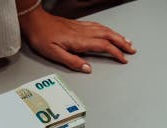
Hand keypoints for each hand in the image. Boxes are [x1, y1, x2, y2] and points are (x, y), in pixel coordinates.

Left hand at [18, 7, 135, 72]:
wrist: (34, 20)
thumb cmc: (41, 37)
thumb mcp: (54, 53)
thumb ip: (72, 61)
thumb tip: (87, 68)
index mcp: (79, 41)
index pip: (103, 46)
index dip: (115, 53)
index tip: (123, 59)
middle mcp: (83, 32)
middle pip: (108, 36)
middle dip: (122, 43)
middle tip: (132, 50)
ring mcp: (81, 27)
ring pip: (105, 30)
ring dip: (117, 36)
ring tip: (127, 41)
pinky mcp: (78, 25)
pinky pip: (98, 26)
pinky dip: (108, 30)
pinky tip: (110, 32)